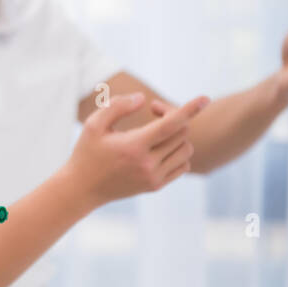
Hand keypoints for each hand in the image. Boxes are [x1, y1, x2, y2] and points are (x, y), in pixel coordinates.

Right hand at [67, 92, 208, 205]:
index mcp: (133, 146)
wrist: (82, 188)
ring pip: (186, 149)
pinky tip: (161, 147)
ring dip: (178, 135)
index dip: (190, 109)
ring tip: (157, 130)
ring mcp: (154, 177)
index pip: (171, 124)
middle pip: (181, 133)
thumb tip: (144, 99)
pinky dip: (179, 152)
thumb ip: (118, 106)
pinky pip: (183, 165)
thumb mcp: (94, 124)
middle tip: (155, 110)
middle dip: (174, 116)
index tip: (205, 98)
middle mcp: (147, 163)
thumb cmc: (87, 152)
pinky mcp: (156, 185)